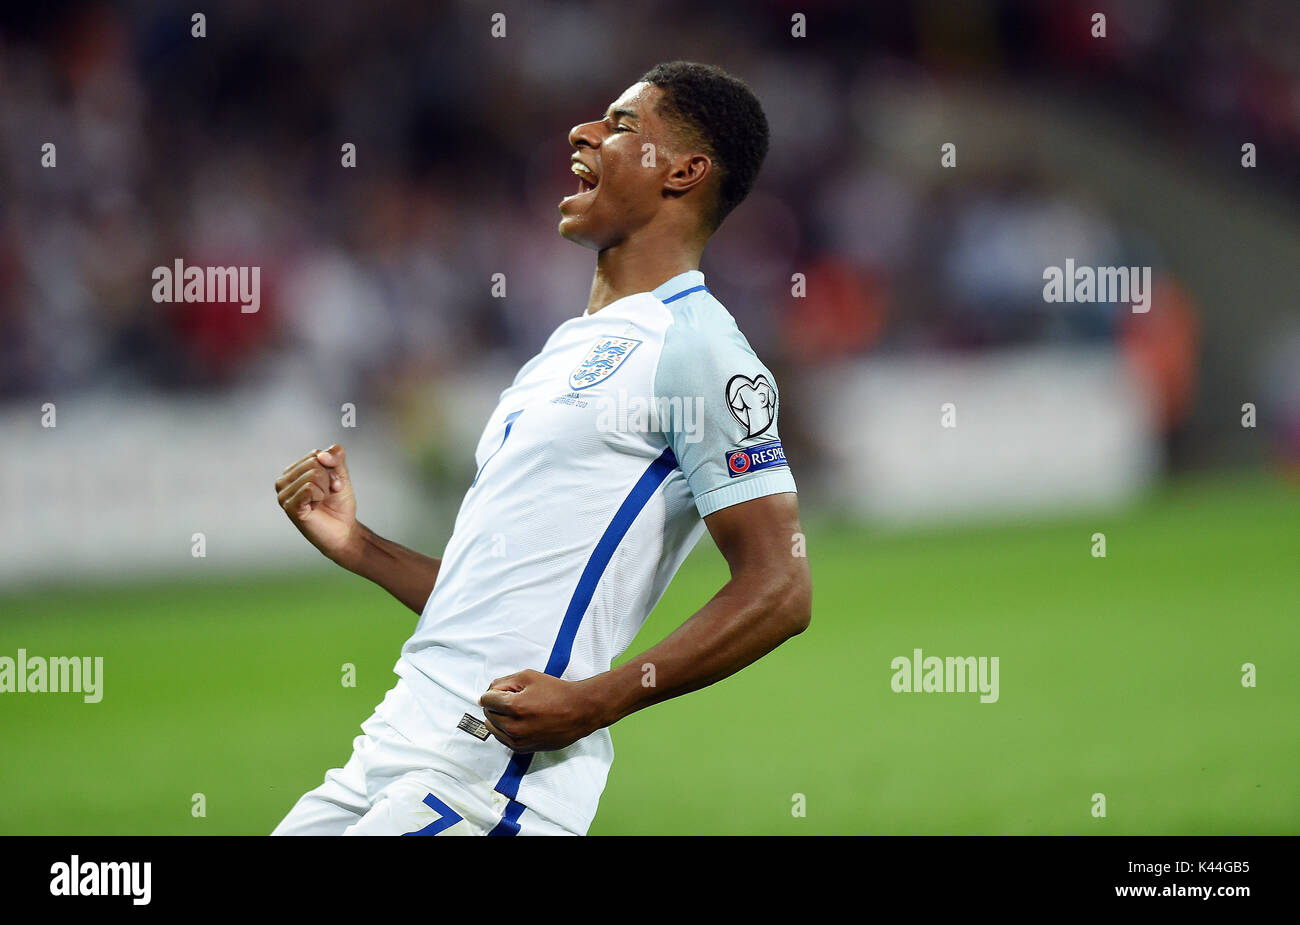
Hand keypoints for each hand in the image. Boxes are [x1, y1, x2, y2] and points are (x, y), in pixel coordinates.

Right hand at [274, 444, 361, 565]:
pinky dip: (320, 496)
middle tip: (329, 494)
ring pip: (314, 474)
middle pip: (314, 463)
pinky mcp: (289, 507)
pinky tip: (315, 507)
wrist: (344, 531)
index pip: (316, 455)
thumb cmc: (339, 504)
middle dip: (330, 478)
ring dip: (326, 489)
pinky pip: (309, 488)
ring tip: (321, 502)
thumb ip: (335, 458)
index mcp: (293, 471)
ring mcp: (283, 494)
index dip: (332, 468)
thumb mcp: (341, 475)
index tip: (334, 484)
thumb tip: (321, 455)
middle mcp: (283, 481)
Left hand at [478, 670, 606, 752]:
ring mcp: (517, 740)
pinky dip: (506, 729)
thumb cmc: (557, 692)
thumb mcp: (528, 676)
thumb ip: (503, 682)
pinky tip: (521, 721)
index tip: (508, 691)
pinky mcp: (522, 749)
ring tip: (520, 711)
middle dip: (497, 704)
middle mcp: (513, 727)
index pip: (485, 699)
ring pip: (492, 727)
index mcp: (514, 707)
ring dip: (500, 717)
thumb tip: (486, 694)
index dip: (495, 692)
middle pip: (488, 713)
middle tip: (517, 699)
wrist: (579, 712)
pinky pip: (502, 738)